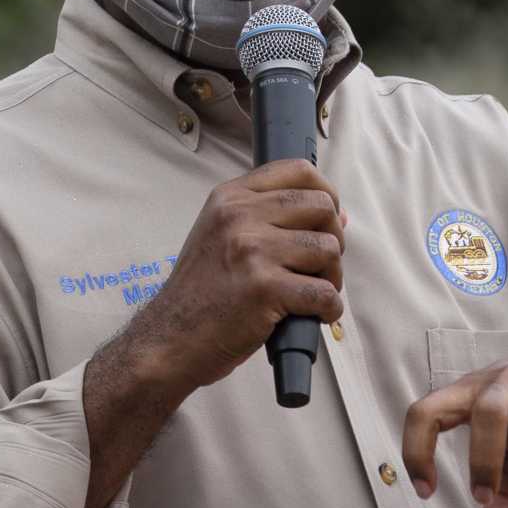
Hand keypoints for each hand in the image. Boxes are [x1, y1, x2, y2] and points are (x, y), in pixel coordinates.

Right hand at [119, 160, 346, 393]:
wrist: (169, 337)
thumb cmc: (200, 293)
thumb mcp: (221, 235)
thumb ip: (271, 220)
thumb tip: (338, 216)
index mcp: (231, 197)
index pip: (298, 170)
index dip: (326, 193)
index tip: (327, 219)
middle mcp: (240, 216)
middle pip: (322, 207)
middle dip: (334, 239)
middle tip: (320, 266)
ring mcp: (252, 250)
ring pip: (328, 249)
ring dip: (331, 277)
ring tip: (312, 294)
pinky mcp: (264, 288)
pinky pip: (324, 293)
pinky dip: (329, 309)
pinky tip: (315, 316)